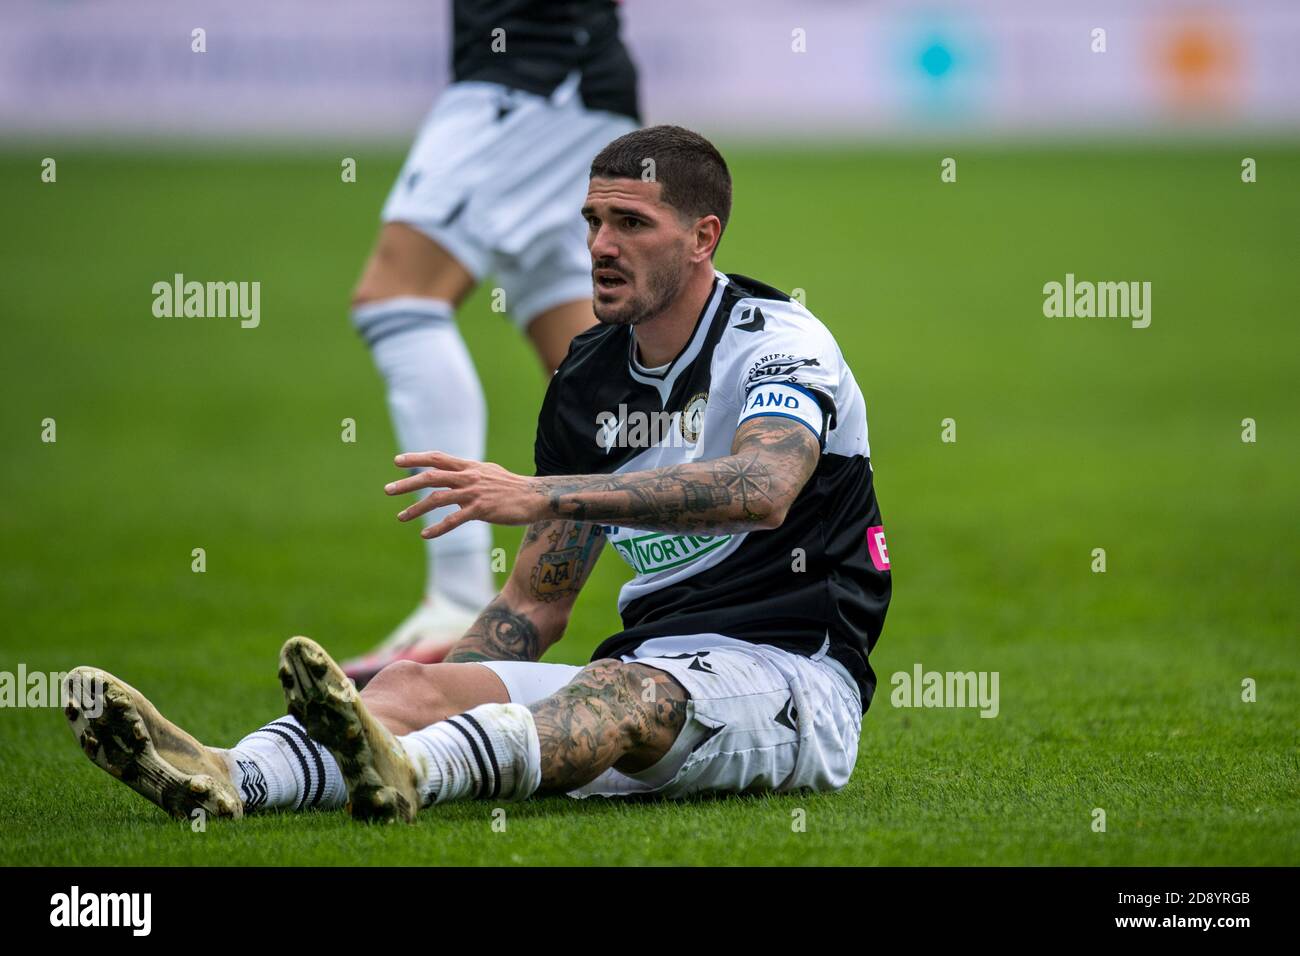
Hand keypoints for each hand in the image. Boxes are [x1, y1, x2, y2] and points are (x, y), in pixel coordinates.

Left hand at [385, 451, 541, 538]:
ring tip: (401, 517)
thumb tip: (457, 471)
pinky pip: (454, 519)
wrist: (534, 497)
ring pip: (438, 498)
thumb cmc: (511, 487)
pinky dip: (438, 528)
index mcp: (469, 466)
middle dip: (407, 483)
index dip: (416, 458)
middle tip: (387, 490)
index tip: (397, 461)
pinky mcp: (481, 510)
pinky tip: (425, 534)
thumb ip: (470, 472)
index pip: (438, 458)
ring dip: (417, 509)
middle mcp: (469, 477)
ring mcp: (474, 493)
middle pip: (431, 477)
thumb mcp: (488, 472)